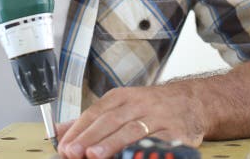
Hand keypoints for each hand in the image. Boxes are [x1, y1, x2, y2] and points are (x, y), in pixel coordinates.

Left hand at [56, 83, 205, 158]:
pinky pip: (159, 142)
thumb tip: (58, 130)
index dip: (79, 130)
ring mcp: (158, 117)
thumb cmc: (149, 107)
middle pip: (111, 121)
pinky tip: (133, 157)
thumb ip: (91, 120)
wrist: (191, 101)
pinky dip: (145, 149)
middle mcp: (138, 104)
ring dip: (112, 144)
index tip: (64, 146)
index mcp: (121, 98)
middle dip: (90, 138)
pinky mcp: (177, 132)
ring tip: (95, 155)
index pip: (95, 113)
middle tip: (73, 152)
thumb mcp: (120, 105)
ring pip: (132, 131)